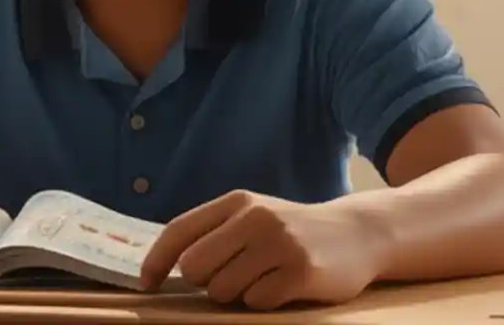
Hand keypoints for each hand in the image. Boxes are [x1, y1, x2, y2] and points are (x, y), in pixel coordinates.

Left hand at [140, 190, 386, 309]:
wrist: (358, 234)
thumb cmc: (292, 230)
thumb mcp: (252, 217)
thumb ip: (214, 233)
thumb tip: (166, 265)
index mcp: (236, 202)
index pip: (179, 231)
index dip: (156, 260)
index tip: (146, 283)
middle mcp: (254, 218)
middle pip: (194, 267)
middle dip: (204, 283)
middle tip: (230, 278)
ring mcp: (278, 244)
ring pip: (223, 290)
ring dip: (237, 295)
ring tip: (263, 278)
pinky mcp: (300, 271)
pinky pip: (256, 302)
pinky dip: (264, 302)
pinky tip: (284, 287)